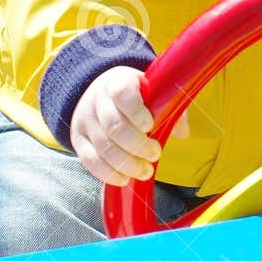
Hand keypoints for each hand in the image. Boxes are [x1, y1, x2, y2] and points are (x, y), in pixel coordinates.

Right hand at [70, 65, 189, 185]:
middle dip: (137, 145)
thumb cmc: (135, 96)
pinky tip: (124, 179)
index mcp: (118, 82)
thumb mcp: (153, 92)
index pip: (122, 93)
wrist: (100, 93)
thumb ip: (170, 108)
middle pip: (113, 126)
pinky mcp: (79, 140)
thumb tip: (182, 133)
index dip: (136, 112)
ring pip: (103, 147)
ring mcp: (86, 120)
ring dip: (126, 164)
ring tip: (145, 171)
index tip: (150, 125)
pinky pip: (89, 160)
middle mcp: (98, 100)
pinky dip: (107, 173)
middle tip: (155, 154)